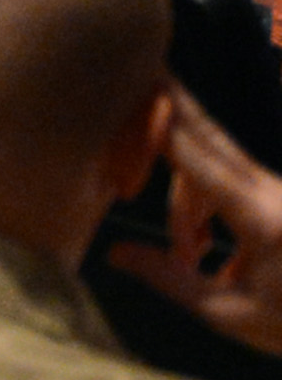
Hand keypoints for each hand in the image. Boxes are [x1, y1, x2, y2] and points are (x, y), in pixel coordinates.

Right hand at [106, 91, 281, 355]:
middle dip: (171, 105)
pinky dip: (203, 202)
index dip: (159, 125)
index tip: (137, 86)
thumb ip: (169, 278)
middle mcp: (268, 190)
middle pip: (207, 138)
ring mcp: (276, 191)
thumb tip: (114, 251)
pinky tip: (203, 251)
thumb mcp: (231, 314)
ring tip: (185, 255)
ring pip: (214, 165)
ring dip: (184, 196)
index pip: (195, 158)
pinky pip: (230, 181)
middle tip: (145, 65)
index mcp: (258, 216)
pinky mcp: (278, 199)